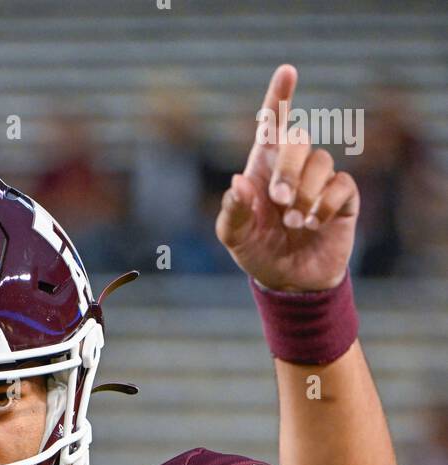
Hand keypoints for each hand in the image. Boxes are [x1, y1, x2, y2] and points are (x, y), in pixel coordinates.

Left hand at [215, 64, 359, 291]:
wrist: (289, 281)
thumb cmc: (258, 253)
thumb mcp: (235, 237)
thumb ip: (232, 210)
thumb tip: (237, 181)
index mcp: (264, 166)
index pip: (271, 123)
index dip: (279, 96)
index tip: (287, 71)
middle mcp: (293, 167)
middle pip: (298, 139)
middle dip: (289, 168)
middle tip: (281, 202)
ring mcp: (319, 180)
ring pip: (321, 161)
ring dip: (306, 193)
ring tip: (296, 223)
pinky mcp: (342, 198)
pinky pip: (341, 185)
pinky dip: (325, 204)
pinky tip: (315, 224)